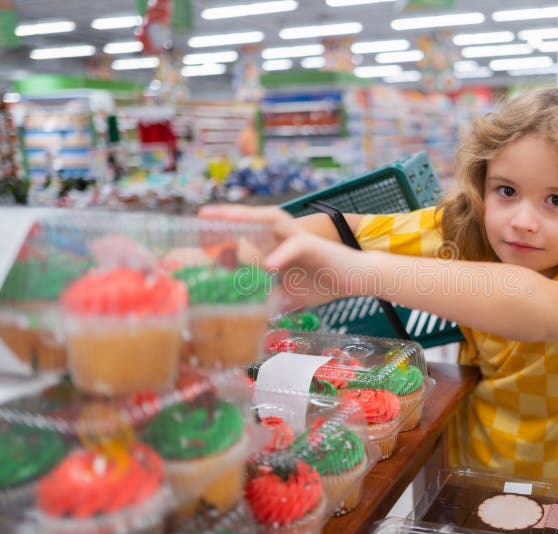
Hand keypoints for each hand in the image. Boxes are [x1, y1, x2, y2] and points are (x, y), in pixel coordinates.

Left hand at [199, 204, 360, 308]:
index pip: (246, 235)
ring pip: (271, 219)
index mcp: (276, 246)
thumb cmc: (326, 282)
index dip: (223, 235)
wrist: (359, 279)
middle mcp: (284, 236)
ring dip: (247, 217)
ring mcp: (299, 238)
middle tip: (202, 214)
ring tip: (223, 219)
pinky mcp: (315, 246)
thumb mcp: (289, 295)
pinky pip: (296, 245)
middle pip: (253, 218)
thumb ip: (268, 298)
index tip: (198, 237)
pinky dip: (281, 254)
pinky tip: (268, 264)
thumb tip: (246, 313)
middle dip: (229, 214)